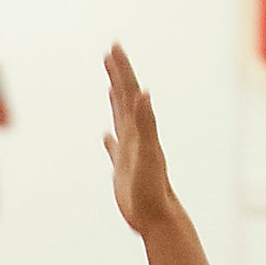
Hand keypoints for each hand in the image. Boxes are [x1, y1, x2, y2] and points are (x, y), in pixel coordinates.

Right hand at [104, 44, 177, 234]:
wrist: (158, 217)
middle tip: (110, 53)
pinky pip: (115, 148)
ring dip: (116, 99)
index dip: (122, 69)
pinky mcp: (124, 169)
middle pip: (126, 98)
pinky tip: (107, 135)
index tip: (114, 47)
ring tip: (111, 84)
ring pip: (121, 118)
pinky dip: (110, 139)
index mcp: (139, 128)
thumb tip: (143, 93)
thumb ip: (146, 123)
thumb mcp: (148, 153)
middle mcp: (136, 136)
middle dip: (119, 74)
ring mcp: (130, 152)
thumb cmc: (153, 188)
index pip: (129, 91)